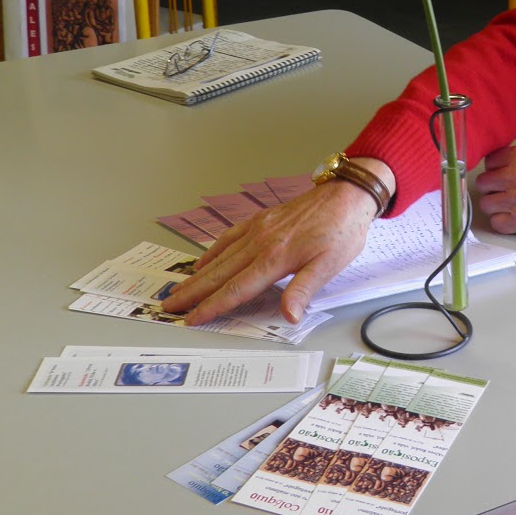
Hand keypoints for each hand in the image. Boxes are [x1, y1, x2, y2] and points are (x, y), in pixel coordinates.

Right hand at [160, 158, 392, 324]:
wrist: (346, 195)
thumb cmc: (341, 231)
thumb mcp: (330, 265)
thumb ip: (303, 290)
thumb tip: (287, 316)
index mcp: (276, 258)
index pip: (237, 289)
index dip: (213, 306)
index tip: (193, 319)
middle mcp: (260, 242)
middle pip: (220, 273)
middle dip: (193, 292)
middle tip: (169, 306)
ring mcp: (258, 229)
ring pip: (220, 256)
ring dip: (198, 275)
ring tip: (179, 289)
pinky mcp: (261, 219)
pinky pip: (229, 237)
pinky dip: (213, 251)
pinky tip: (204, 261)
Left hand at [475, 145, 515, 236]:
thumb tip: (497, 166)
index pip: (489, 161)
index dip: (495, 170)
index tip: (501, 175)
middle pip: (483, 183)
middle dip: (492, 188)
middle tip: (504, 192)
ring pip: (486, 204)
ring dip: (496, 206)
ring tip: (510, 206)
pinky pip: (496, 223)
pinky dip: (503, 222)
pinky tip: (514, 218)